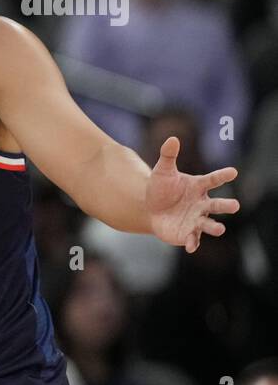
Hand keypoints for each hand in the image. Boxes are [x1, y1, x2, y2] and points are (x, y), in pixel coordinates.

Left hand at [146, 136, 239, 252]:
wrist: (149, 209)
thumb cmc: (160, 188)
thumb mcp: (162, 171)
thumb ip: (168, 155)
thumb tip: (172, 138)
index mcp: (199, 186)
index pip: (213, 180)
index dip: (222, 176)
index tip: (233, 172)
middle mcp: (202, 204)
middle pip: (217, 205)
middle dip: (226, 205)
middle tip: (235, 205)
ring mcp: (197, 219)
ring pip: (209, 224)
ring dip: (215, 227)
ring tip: (219, 228)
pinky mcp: (188, 233)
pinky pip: (193, 239)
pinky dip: (193, 242)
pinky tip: (191, 246)